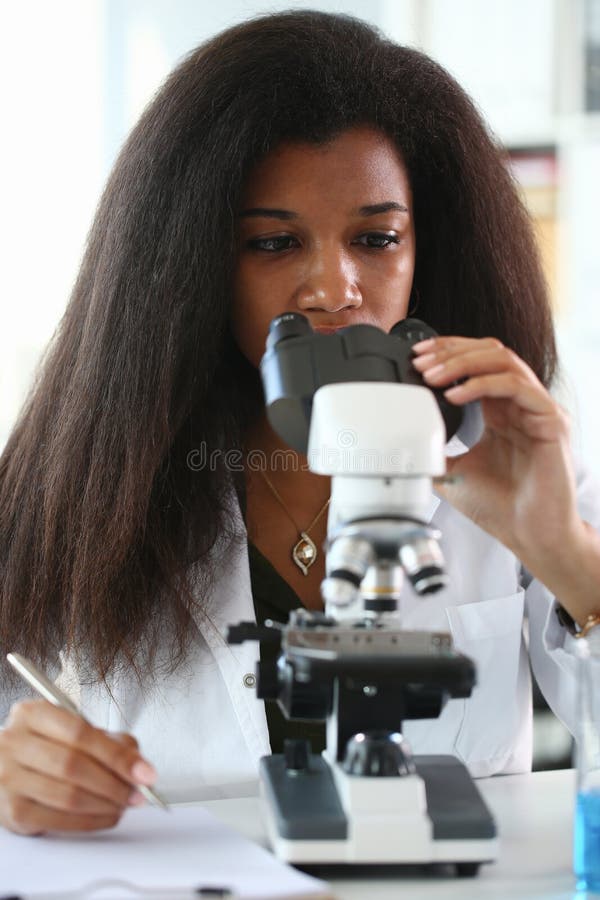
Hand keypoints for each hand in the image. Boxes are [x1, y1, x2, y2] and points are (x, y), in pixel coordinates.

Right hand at [0, 699, 156, 834]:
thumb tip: (139, 767)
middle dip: (114, 784)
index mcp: (33, 714)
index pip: (81, 734)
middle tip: (137, 793)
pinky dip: (89, 822)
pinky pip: (58, 821)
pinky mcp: (11, 812)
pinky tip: (105, 816)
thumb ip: (110, 742)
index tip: (144, 773)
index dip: (117, 756)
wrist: (9, 767)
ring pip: (67, 796)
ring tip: (124, 804)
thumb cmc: (48, 746)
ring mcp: (9, 778)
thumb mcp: (76, 732)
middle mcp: (14, 743)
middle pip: (74, 766)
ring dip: (104, 805)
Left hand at [412, 335, 580, 566]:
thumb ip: (432, 450)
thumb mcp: (451, 471)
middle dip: (451, 351)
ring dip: (463, 363)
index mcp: (501, 411)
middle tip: (421, 362)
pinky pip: (517, 386)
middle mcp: (521, 404)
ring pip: (504, 361)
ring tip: (434, 376)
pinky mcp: (550, 421)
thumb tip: (399, 440)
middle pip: (490, 352)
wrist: (528, 535)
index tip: (418, 356)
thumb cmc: (500, 507)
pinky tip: (456, 395)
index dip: (448, 351)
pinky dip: (482, 384)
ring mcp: (538, 409)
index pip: (478, 362)